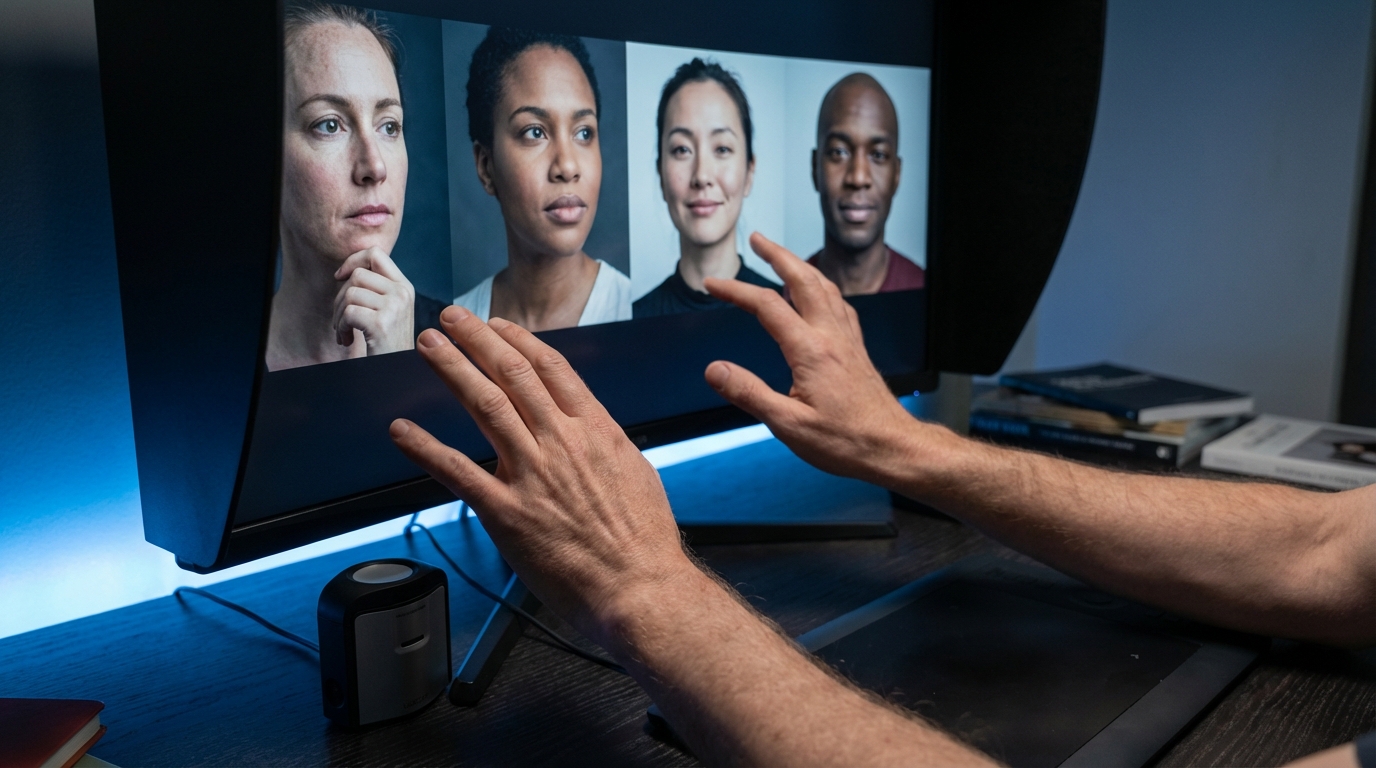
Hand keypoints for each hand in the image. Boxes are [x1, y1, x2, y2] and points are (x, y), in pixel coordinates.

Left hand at [333, 247, 414, 354]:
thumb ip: (375, 287)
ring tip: (344, 332)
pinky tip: (347, 340)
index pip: (376, 253)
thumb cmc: (386, 343)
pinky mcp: (382, 323)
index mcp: (404, 286)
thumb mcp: (388, 309)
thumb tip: (348, 268)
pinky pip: (348, 312)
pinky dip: (341, 327)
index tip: (340, 277)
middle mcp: (403, 293)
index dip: (353, 260)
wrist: (395, 371)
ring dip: (338, 315)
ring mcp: (394, 307)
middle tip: (341, 319)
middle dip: (340, 296)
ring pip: (350, 293)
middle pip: (358, 274)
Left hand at [388, 308, 693, 642]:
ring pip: (484, 405)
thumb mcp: (636, 471)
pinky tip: (402, 431)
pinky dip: (425, 448)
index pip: (550, 368)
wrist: (641, 587)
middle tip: (451, 319)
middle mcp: (560, 442)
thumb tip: (590, 428)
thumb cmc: (644, 540)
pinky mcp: (507, 513)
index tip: (497, 326)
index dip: (518, 341)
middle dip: (476, 340)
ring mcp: (531, 474)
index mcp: (595, 429)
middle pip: (511, 374)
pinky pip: (457, 471)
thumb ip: (605, 444)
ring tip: (430, 346)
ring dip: (452, 369)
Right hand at [702, 232, 937, 486]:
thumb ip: (749, 394)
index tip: (713, 284)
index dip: (736, 290)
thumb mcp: (787, 424)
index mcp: (810, 351)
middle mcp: (831, 337)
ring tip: (784, 257)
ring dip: (801, 266)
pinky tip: (820, 295)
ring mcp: (848, 341)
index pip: (766, 306)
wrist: (892, 447)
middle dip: (778, 255)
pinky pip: (840, 306)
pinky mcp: (857, 350)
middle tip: (758, 239)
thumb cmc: (845, 441)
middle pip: (803, 280)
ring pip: (826, 288)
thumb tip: (714, 370)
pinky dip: (824, 288)